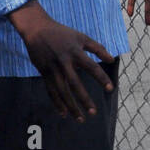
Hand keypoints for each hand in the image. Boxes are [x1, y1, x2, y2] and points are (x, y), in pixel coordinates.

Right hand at [11, 2, 114, 119]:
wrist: (37, 30)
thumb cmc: (62, 33)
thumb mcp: (81, 37)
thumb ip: (98, 48)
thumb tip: (112, 60)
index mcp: (75, 52)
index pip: (92, 67)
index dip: (102, 78)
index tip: (110, 89)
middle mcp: (64, 62)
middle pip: (75, 83)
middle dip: (84, 99)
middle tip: (93, 112)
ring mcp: (52, 69)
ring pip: (62, 91)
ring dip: (71, 106)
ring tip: (80, 119)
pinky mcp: (44, 73)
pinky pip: (51, 91)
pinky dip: (57, 103)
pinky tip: (64, 114)